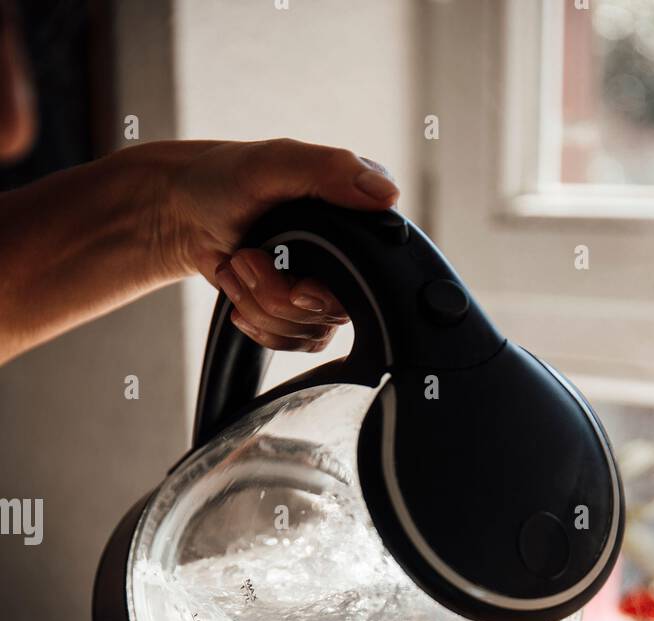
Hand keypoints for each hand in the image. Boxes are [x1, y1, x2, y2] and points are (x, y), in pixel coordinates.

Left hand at [158, 137, 399, 351]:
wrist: (183, 212)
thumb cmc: (226, 179)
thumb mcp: (278, 162)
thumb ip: (332, 170)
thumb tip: (389, 196)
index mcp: (358, 215)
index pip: (376, 271)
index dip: (329, 284)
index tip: (294, 280)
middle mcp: (350, 257)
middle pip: (334, 311)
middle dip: (278, 293)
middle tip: (248, 257)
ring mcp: (325, 289)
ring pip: (309, 331)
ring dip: (259, 304)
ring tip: (240, 265)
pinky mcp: (301, 315)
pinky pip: (292, 343)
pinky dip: (257, 323)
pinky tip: (241, 292)